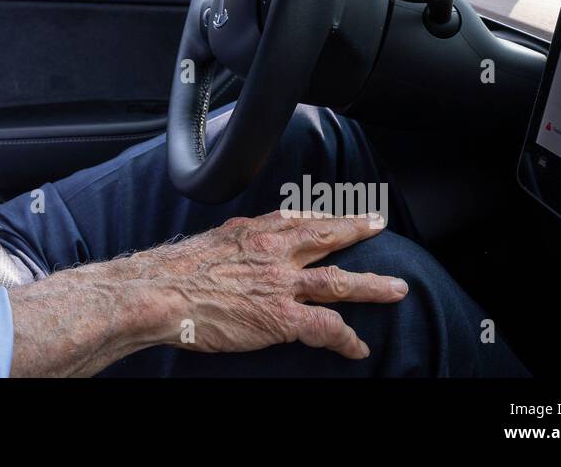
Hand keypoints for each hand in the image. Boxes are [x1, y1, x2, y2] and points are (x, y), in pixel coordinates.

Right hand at [137, 210, 406, 358]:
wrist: (163, 292)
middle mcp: (274, 252)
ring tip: (397, 288)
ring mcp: (281, 284)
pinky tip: (358, 347)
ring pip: (340, 281)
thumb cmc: (176, 271)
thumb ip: (233, 237)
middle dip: (357, 230)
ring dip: (373, 285)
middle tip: (379, 225)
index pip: (299, 217)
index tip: (339, 212)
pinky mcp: (281, 317)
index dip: (324, 214)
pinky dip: (346, 338)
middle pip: (328, 237)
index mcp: (255, 232)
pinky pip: (327, 327)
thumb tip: (237, 233)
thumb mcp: (211, 241)